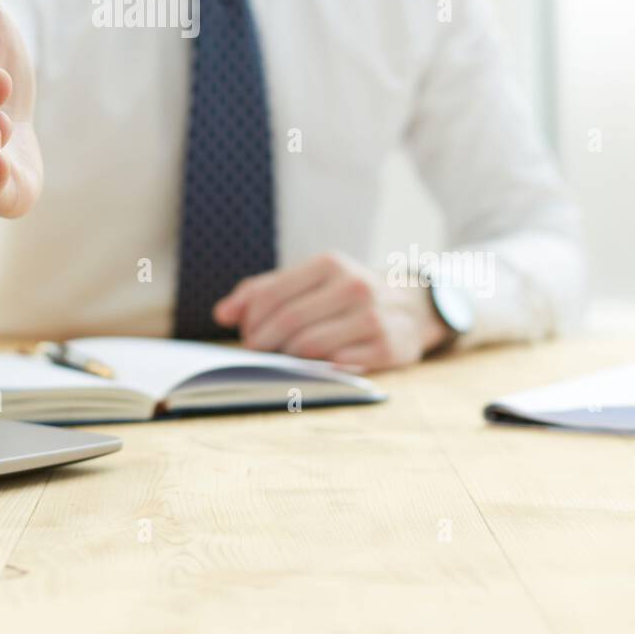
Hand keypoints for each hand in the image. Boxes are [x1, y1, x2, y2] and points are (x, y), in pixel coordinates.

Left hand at [211, 251, 451, 371]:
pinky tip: (316, 365)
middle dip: (264, 343)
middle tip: (257, 352)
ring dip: (287, 359)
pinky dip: (319, 369)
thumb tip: (221, 314)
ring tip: (285, 358)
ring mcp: (374, 318)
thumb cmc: (345, 294)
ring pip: (309, 348)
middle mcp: (354, 286)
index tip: (244, 334)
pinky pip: (337, 366)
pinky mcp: (389, 349)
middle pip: (288, 323)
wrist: (412, 304)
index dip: (250, 320)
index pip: (272, 296)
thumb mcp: (309, 280)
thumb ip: (263, 291)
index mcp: (329, 264)